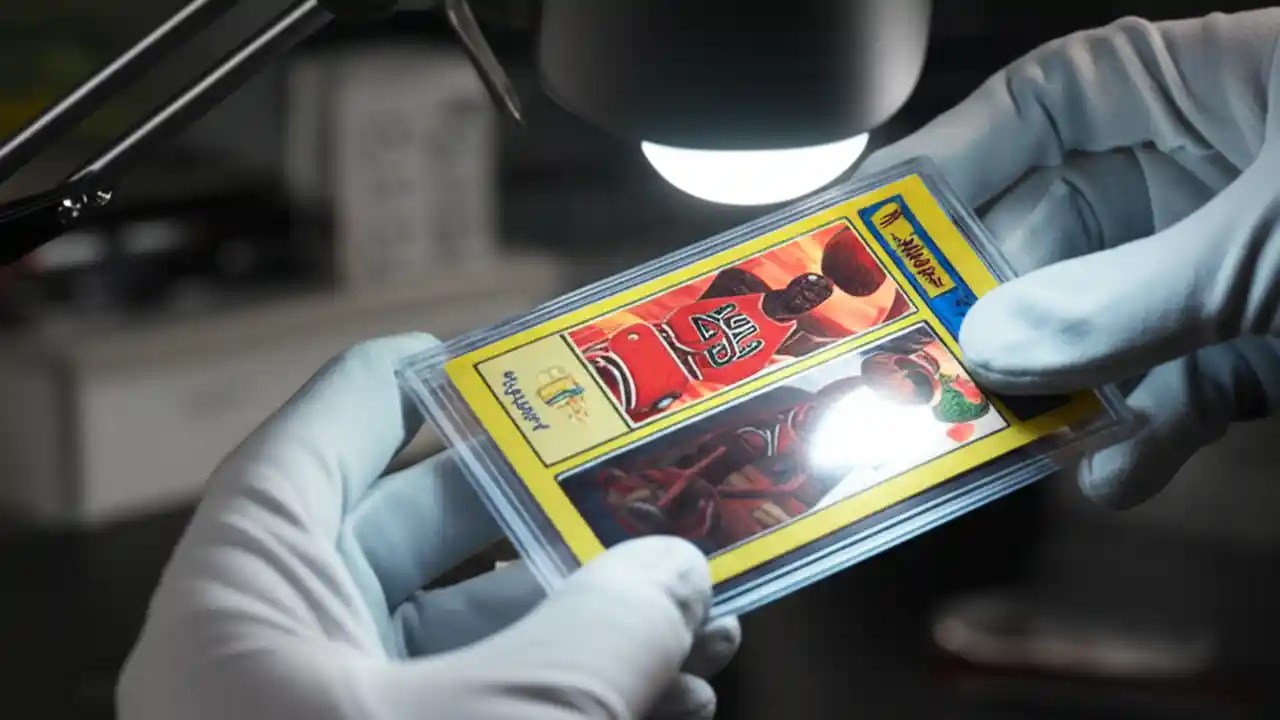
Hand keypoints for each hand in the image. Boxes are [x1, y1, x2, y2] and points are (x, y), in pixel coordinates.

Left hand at [118, 334, 739, 718]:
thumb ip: (601, 634)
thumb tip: (682, 571)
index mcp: (252, 589)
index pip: (346, 421)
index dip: (445, 373)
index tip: (539, 355)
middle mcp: (278, 644)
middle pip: (431, 524)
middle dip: (562, 518)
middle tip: (660, 500)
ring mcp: (328, 719)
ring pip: (471, 627)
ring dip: (589, 618)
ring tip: (696, 618)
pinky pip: (481, 706)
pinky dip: (570, 696)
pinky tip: (669, 703)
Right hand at [859, 10, 1279, 507]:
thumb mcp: (1279, 239)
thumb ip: (1128, 295)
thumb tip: (989, 343)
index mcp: (1181, 91)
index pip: (1019, 120)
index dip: (927, 177)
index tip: (847, 243)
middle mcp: (1182, 174)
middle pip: (1037, 240)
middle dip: (979, 314)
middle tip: (906, 375)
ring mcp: (1216, 265)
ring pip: (1091, 330)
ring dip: (1051, 395)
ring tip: (1002, 444)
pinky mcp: (1255, 343)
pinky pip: (1165, 390)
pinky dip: (1139, 438)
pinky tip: (1113, 470)